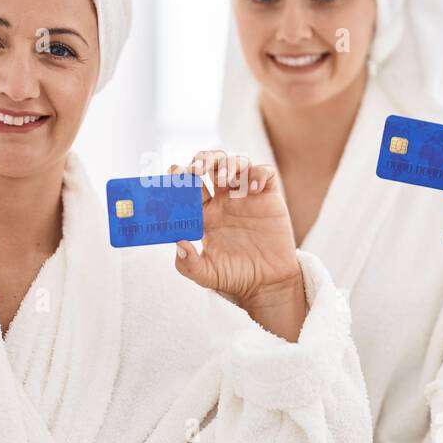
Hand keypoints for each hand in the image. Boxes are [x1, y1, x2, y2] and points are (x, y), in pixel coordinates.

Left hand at [168, 150, 305, 340]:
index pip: (189, 185)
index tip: (174, 174)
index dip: (181, 175)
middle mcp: (223, 200)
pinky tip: (253, 189)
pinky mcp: (269, 197)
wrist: (267, 283)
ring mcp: (246, 196)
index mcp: (204, 213)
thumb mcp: (206, 275)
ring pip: (236, 162)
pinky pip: (264, 173)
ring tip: (224, 178)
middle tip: (197, 169)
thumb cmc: (235, 277)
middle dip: (203, 159)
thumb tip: (178, 243)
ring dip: (228, 163)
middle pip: (211, 164)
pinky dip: (258, 173)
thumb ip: (188, 264)